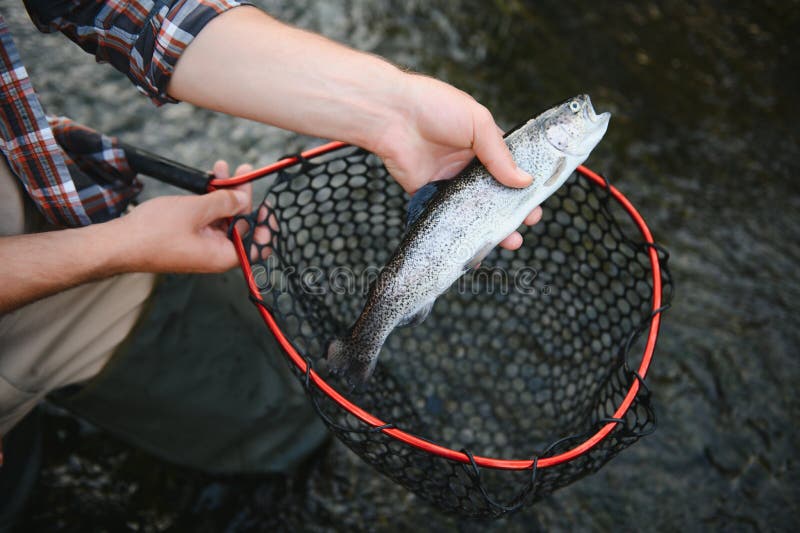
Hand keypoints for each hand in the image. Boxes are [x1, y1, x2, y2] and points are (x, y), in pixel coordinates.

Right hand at [121, 161, 252, 272]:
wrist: (118, 243)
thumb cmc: (154, 233)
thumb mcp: (196, 210)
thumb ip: (224, 203)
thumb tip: (242, 198)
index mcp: (223, 256)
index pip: (256, 244)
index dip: (265, 225)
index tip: (269, 206)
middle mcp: (215, 254)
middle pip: (240, 225)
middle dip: (242, 197)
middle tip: (244, 173)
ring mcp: (201, 246)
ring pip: (222, 218)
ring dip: (225, 194)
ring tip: (226, 169)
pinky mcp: (188, 238)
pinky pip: (206, 219)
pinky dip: (209, 201)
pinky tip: (210, 181)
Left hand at [372, 73, 542, 249]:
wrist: (392, 115)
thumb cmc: (434, 106)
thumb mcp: (478, 123)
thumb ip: (499, 155)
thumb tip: (524, 180)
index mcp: (483, 144)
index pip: (510, 169)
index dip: (524, 187)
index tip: (536, 203)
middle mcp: (467, 165)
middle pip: (494, 194)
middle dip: (511, 212)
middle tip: (526, 223)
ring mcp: (448, 181)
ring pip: (473, 210)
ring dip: (489, 227)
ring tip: (509, 241)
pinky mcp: (427, 194)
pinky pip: (445, 218)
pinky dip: (458, 233)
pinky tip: (472, 247)